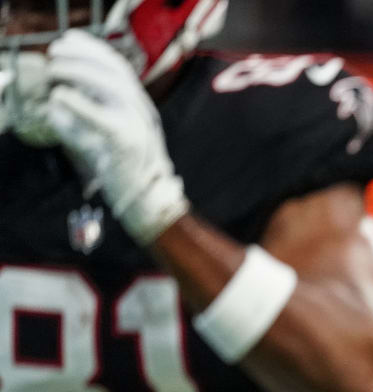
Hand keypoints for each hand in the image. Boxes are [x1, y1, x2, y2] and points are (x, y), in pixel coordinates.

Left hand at [44, 29, 188, 244]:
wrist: (150, 201)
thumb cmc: (124, 170)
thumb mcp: (104, 135)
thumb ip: (86, 114)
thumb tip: (58, 98)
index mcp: (140, 107)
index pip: (119, 68)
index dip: (93, 49)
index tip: (69, 40)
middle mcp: (142, 112)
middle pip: (115, 70)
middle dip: (82, 55)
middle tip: (55, 53)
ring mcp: (138, 126)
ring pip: (111, 86)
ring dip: (78, 71)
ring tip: (54, 70)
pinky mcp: (127, 143)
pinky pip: (101, 117)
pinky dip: (78, 104)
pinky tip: (59, 97)